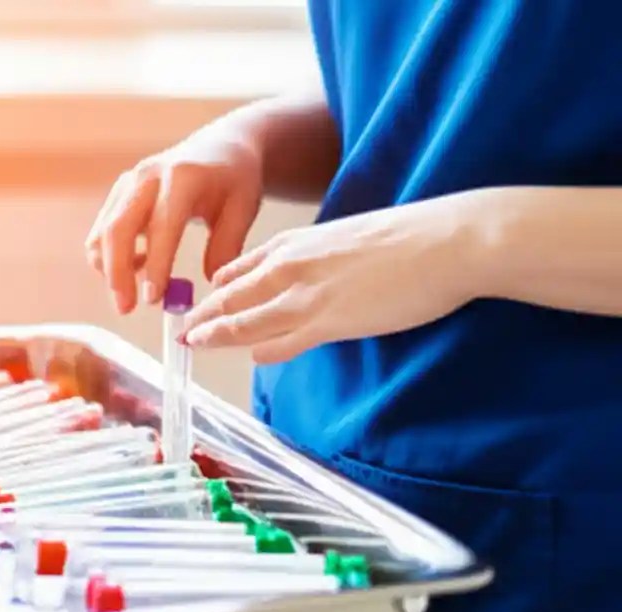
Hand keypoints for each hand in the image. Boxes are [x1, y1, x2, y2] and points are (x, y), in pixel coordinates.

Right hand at [85, 125, 264, 313]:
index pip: (162, 226)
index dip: (155, 264)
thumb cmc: (235, 179)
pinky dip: (110, 256)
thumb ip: (226, 245)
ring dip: (110, 269)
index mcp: (182, 177)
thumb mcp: (243, 209)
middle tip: (126, 309)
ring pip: (103, 232)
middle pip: (118, 228)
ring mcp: (128, 183)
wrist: (221, 146)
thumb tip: (208, 284)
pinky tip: (137, 268)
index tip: (153, 300)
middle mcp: (147, 176)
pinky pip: (103, 230)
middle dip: (117, 273)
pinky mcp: (118, 193)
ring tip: (132, 295)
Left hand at [183, 193, 485, 363]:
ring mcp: (306, 295)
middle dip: (202, 315)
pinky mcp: (329, 322)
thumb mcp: (345, 238)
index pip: (238, 269)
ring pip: (244, 320)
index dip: (216, 290)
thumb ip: (316, 258)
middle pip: (230, 296)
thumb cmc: (407, 237)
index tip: (201, 303)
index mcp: (294, 242)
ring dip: (216, 334)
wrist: (446, 240)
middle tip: (182, 331)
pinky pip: (282, 342)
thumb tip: (306, 277)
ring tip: (194, 344)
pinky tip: (254, 357)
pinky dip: (263, 351)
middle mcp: (290, 266)